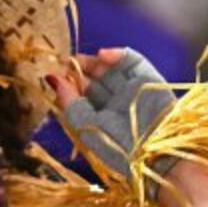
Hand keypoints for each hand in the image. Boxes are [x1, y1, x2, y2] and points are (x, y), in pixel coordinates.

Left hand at [48, 48, 175, 177]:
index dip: (70, 84)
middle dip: (81, 70)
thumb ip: (69, 102)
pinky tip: (102, 55)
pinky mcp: (150, 81)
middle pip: (98, 80)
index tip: (55, 73)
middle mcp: (119, 105)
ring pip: (114, 69)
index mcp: (104, 120)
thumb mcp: (86, 126)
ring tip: (80, 59)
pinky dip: (119, 55)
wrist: (155, 152)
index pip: (85, 96)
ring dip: (96, 62)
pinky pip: (135, 62)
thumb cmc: (118, 146)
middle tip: (66, 62)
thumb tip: (52, 79)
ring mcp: (135, 92)